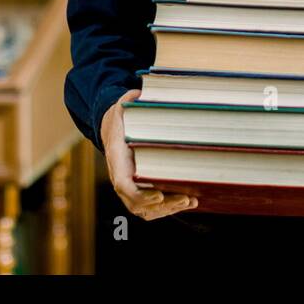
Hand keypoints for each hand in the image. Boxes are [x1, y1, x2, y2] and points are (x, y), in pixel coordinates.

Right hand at [102, 88, 198, 220]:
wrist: (113, 130)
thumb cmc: (121, 119)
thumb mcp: (122, 106)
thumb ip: (129, 100)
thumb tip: (140, 93)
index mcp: (117, 160)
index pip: (123, 185)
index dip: (140, 195)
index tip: (159, 196)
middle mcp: (121, 177)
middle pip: (137, 203)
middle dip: (162, 205)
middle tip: (186, 198)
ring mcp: (130, 187)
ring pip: (146, 209)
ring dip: (168, 209)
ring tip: (190, 201)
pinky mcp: (140, 189)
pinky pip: (152, 207)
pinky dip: (168, 208)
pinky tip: (188, 202)